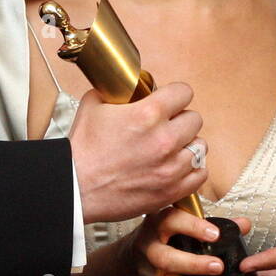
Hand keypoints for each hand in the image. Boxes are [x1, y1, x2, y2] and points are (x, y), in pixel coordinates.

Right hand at [69, 81, 207, 223]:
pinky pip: (200, 174)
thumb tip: (125, 84)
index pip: (184, 92)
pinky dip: (191, 170)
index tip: (169, 100)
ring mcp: (171, 167)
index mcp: (148, 114)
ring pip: (200, 146)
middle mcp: (164, 139)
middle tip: (167, 125)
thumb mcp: (94, 105)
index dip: (175, 94)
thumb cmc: (82, 150)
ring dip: (187, 145)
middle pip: (194, 119)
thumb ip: (116, 91)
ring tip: (172, 148)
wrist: (75, 188)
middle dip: (180, 119)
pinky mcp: (171, 190)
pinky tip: (176, 166)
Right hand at [126, 207, 252, 275]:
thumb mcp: (182, 221)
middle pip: (167, 259)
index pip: (172, 221)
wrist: (132, 258)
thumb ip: (213, 223)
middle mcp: (152, 248)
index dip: (193, 227)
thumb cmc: (164, 235)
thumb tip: (242, 225)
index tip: (215, 234)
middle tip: (219, 267)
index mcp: (159, 224)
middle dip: (194, 265)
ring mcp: (153, 273)